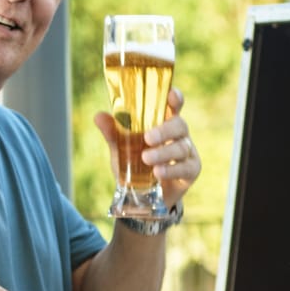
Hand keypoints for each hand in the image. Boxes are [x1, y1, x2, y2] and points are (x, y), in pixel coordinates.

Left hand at [92, 87, 199, 214]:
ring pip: (181, 147)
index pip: (173, 105)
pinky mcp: (191, 170)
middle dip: (164, 130)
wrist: (142, 195)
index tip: (171, 95)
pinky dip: (171, 170)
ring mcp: (187, 151)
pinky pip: (185, 168)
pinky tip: (158, 172)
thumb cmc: (135, 163)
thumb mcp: (121, 147)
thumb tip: (98, 116)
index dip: (175, 98)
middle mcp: (179, 134)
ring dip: (163, 153)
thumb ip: (113, 132)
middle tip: (147, 138)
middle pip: (179, 125)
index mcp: (164, 121)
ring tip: (146, 158)